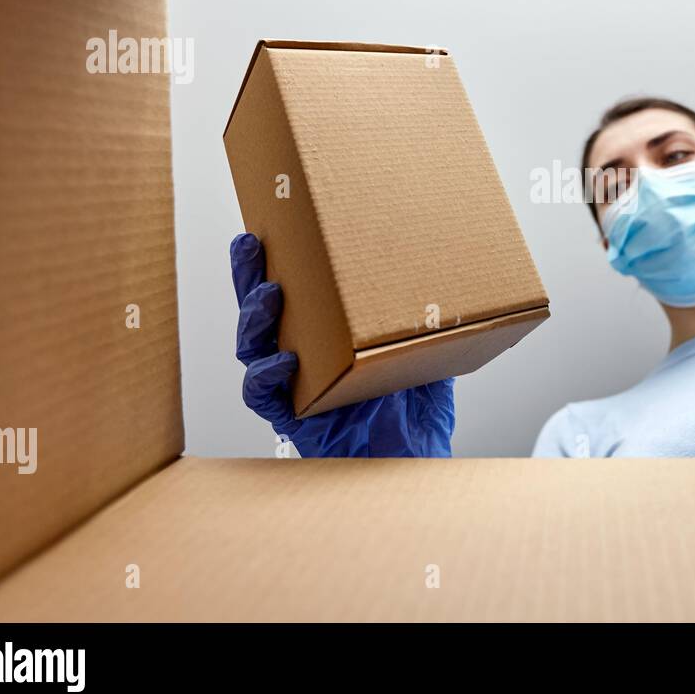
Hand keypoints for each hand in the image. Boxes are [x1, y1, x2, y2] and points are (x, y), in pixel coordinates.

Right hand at [230, 232, 455, 456]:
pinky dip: (266, 375)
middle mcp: (306, 358)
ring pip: (254, 347)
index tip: (272, 229)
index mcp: (331, 338)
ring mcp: (296, 387)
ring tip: (269, 293)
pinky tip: (282, 359)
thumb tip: (444, 282)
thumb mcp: (430, 355)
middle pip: (264, 313)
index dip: (280, 264)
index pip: (298, 295)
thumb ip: (427, 324)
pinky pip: (263, 395)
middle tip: (250, 244)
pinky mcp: (294, 419)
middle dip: (250, 276)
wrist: (418, 464)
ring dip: (255, 318)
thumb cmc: (417, 416)